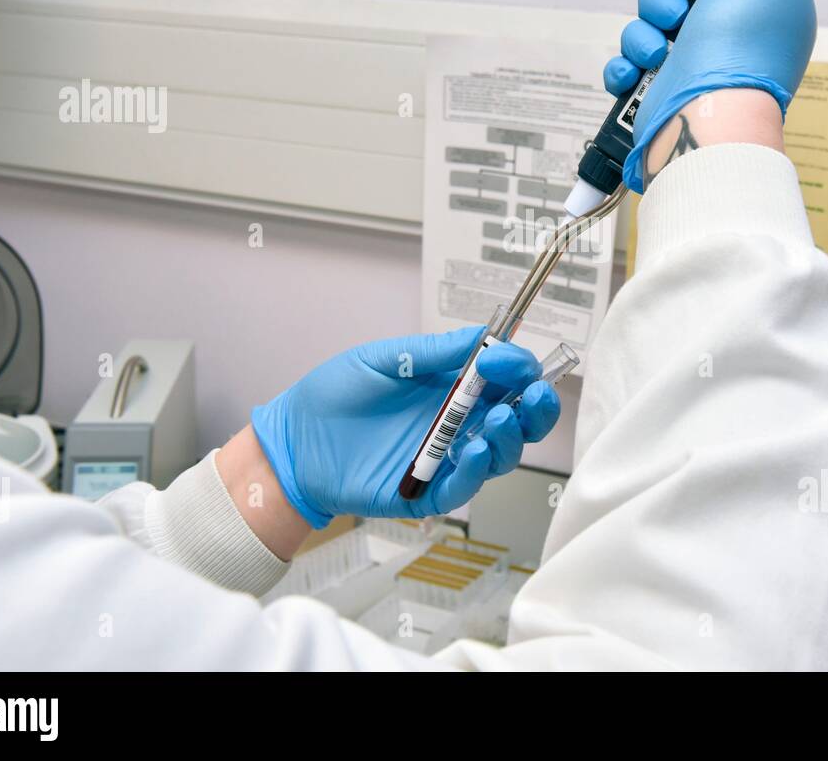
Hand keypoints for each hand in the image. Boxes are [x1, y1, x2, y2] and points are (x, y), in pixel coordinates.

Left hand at [250, 328, 560, 525]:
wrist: (292, 443)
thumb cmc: (332, 398)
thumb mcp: (384, 360)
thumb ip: (434, 352)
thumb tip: (485, 336)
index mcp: (452, 389)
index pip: (505, 380)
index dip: (518, 368)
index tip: (512, 359)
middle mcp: (456, 424)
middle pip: (517, 420)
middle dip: (536, 408)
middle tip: (534, 394)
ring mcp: (444, 459)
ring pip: (500, 455)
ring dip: (510, 437)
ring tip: (498, 420)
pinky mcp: (426, 492)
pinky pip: (463, 487)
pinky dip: (475, 470)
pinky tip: (474, 451)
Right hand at [603, 0, 816, 191]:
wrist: (710, 114)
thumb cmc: (743, 43)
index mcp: (753, 9)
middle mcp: (724, 38)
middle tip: (675, 16)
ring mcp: (691, 69)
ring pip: (645, 28)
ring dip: (641, 33)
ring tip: (657, 54)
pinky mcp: (660, 95)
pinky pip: (626, 67)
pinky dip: (623, 67)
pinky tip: (635, 73)